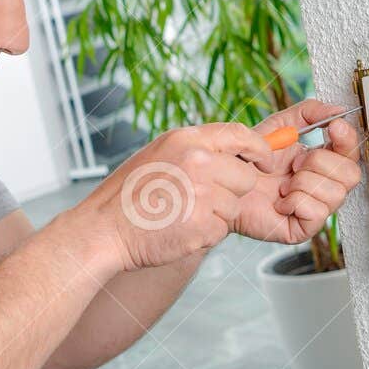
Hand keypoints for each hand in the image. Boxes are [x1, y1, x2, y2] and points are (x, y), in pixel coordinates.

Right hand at [84, 123, 276, 272]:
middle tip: (201, 199)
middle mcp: (198, 162)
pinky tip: (179, 229)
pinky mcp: (202, 226)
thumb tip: (234, 152)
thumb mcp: (160, 153)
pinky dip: (205, 234)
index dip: (259, 149)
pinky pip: (221, 230)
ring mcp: (202, 195)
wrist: (104, 229)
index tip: (264, 160)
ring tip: (182, 214)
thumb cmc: (128, 195)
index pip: (241, 134)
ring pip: (234, 207)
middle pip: (245, 177)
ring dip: (216, 215)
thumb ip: (196, 149)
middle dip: (232, 191)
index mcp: (187, 140)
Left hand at [231, 99, 361, 244]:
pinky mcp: (303, 229)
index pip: (351, 152)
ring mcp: (316, 209)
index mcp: (323, 162)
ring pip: (336, 193)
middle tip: (293, 164)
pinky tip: (280, 202)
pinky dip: (295, 202)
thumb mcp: (280, 126)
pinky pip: (317, 212)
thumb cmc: (250, 161)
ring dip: (303, 182)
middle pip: (351, 174)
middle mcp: (324, 186)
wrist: (226, 183)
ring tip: (282, 184)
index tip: (333, 126)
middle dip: (319, 162)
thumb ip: (309, 112)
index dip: (347, 139)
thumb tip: (339, 111)